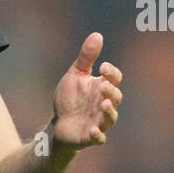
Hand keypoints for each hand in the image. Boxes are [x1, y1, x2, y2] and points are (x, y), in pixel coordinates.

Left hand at [51, 33, 122, 148]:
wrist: (58, 123)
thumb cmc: (70, 98)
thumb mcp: (75, 75)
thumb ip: (86, 58)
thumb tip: (97, 34)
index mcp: (102, 87)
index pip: (114, 79)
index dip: (112, 73)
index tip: (103, 66)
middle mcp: (104, 104)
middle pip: (115, 97)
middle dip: (111, 91)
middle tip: (103, 85)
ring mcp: (99, 121)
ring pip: (110, 117)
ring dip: (109, 111)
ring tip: (103, 103)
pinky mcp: (91, 136)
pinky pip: (99, 138)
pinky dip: (98, 135)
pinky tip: (93, 130)